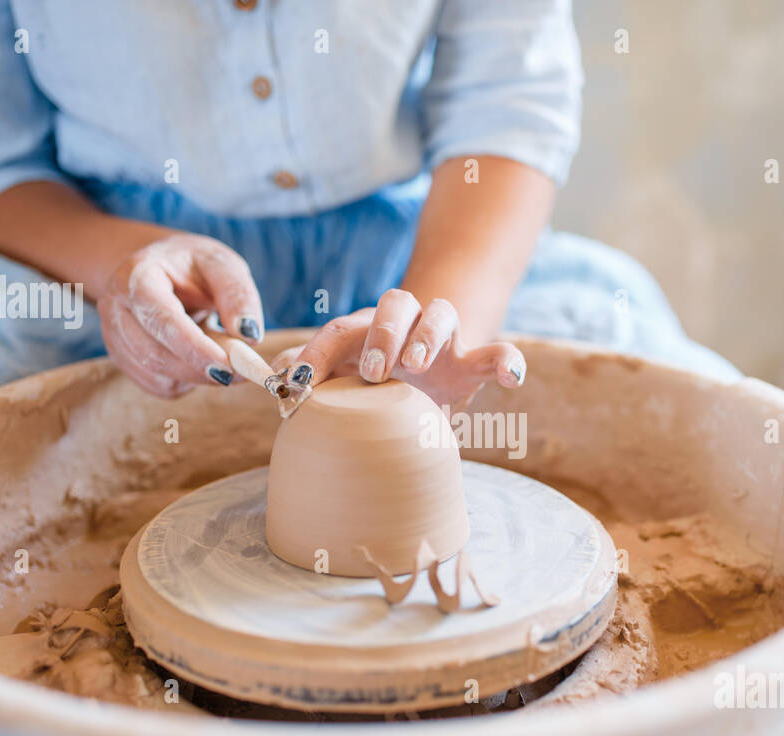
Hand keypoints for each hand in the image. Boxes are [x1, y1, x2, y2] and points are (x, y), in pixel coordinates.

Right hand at [98, 232, 264, 396]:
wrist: (159, 271)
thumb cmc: (192, 266)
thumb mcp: (220, 263)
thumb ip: (236, 293)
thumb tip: (248, 335)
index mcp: (136, 276)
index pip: (159, 318)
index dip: (193, 346)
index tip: (227, 365)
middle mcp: (116, 308)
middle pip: (153, 354)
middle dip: (199, 369)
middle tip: (241, 372)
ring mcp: (114, 337)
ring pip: (156, 375)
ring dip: (197, 375)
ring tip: (221, 352)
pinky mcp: (125, 360)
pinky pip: (159, 385)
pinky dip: (188, 380)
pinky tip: (200, 358)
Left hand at [271, 290, 525, 409]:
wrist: (428, 383)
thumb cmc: (378, 383)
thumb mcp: (346, 379)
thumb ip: (315, 374)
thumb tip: (271, 376)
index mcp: (367, 329)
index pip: (341, 330)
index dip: (319, 352)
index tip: (301, 384)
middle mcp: (406, 324)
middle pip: (395, 304)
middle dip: (381, 333)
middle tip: (372, 372)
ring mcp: (444, 340)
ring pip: (442, 315)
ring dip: (427, 336)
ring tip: (417, 366)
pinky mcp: (475, 363)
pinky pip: (499, 354)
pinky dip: (507, 361)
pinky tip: (512, 380)